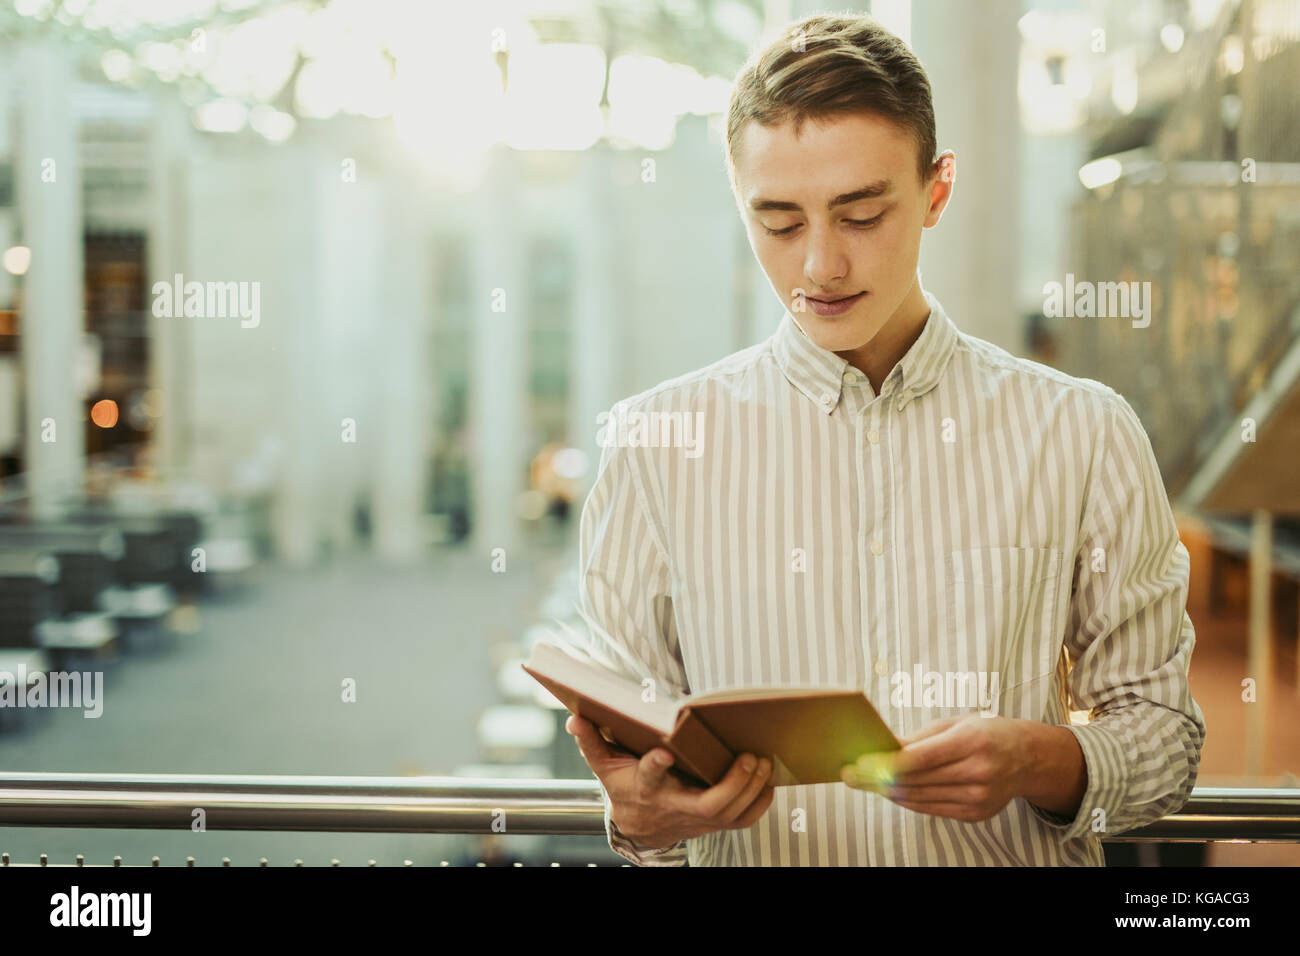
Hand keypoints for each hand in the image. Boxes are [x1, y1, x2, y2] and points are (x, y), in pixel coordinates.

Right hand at [566, 714, 775, 848]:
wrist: (639, 826)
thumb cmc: (625, 786)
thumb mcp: (603, 765)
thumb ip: (590, 741)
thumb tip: (574, 718)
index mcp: (646, 788)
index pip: (649, 779)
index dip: (655, 766)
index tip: (663, 750)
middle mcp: (675, 806)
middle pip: (709, 805)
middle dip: (733, 783)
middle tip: (748, 756)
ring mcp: (698, 819)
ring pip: (732, 813)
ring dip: (752, 788)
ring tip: (763, 760)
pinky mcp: (715, 823)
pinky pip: (744, 820)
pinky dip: (761, 801)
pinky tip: (767, 778)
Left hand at [840, 715, 1035, 822]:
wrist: (1028, 759)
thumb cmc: (986, 733)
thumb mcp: (955, 723)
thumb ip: (919, 738)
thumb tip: (883, 748)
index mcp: (972, 741)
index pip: (920, 758)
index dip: (887, 763)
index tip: (860, 762)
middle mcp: (978, 772)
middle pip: (915, 780)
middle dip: (877, 779)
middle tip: (850, 775)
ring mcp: (979, 797)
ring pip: (920, 798)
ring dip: (887, 792)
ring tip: (863, 784)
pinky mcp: (975, 814)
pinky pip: (931, 808)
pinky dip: (907, 800)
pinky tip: (890, 792)